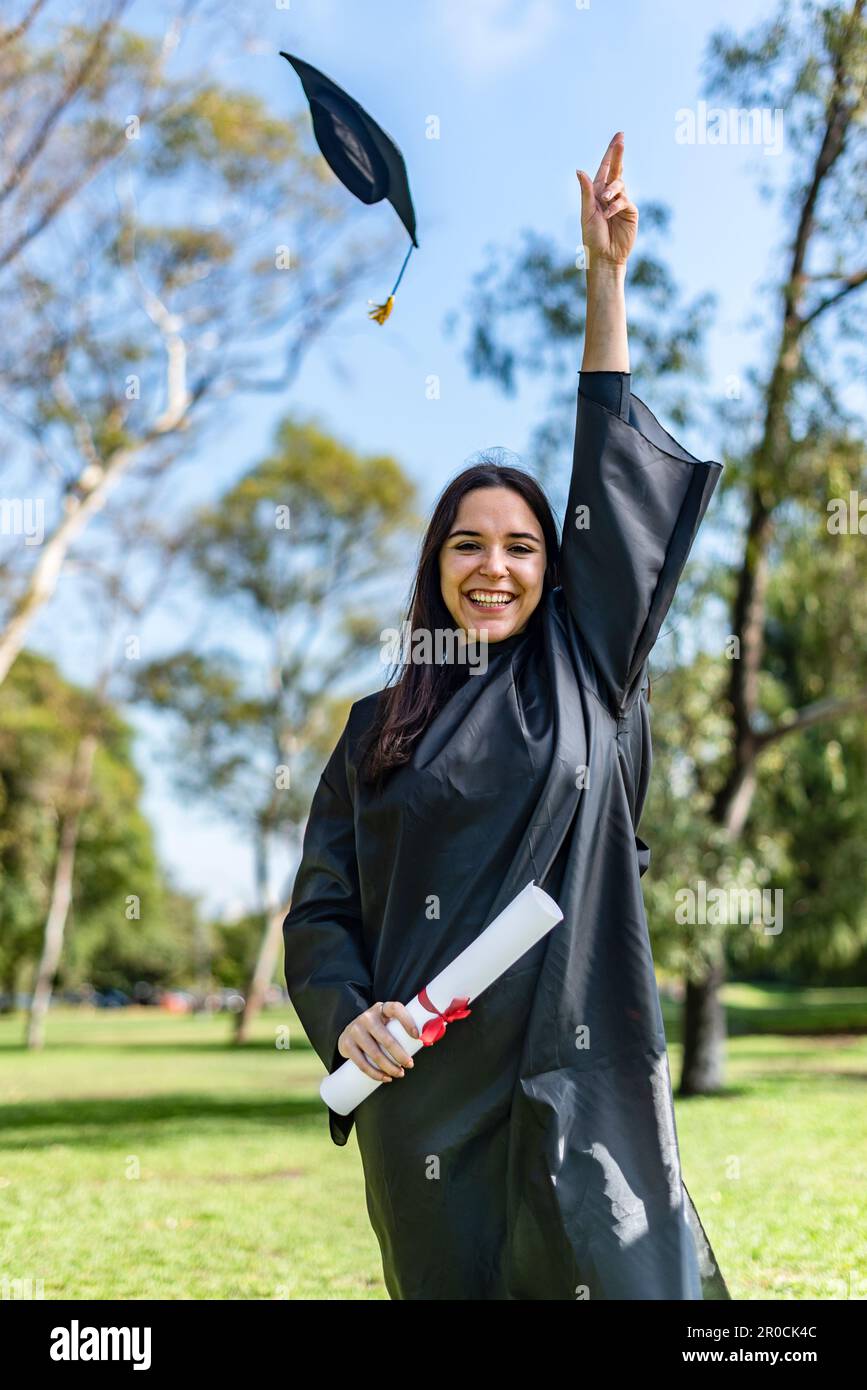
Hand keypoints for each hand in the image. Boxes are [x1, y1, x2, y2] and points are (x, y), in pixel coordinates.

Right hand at [338, 1000, 419, 1081]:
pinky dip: (375, 1074)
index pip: (396, 1009)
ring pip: (375, 1053)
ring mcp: (355, 1030)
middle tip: (410, 1064)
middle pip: (386, 1038)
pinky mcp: (347, 1044)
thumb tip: (429, 1040)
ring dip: (390, 1067)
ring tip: (400, 1073)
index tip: (417, 1036)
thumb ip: (402, 1029)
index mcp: (381, 1009)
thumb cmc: (377, 1030)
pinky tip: (386, 1078)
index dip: (408, 1021)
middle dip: (401, 1055)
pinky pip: (362, 1063)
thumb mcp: (387, 1023)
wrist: (349, 1033)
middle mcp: (367, 1017)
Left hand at [576, 131, 637, 267]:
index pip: (605, 169)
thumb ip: (586, 191)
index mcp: (597, 193)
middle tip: (621, 138)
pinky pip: (624, 201)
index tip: (619, 136)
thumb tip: (580, 170)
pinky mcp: (630, 211)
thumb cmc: (592, 237)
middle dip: (618, 154)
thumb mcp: (587, 212)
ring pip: (620, 185)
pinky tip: (609, 215)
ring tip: (605, 202)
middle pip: (616, 170)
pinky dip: (615, 206)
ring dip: (612, 190)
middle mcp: (610, 195)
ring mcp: (621, 202)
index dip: (611, 153)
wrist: (605, 256)